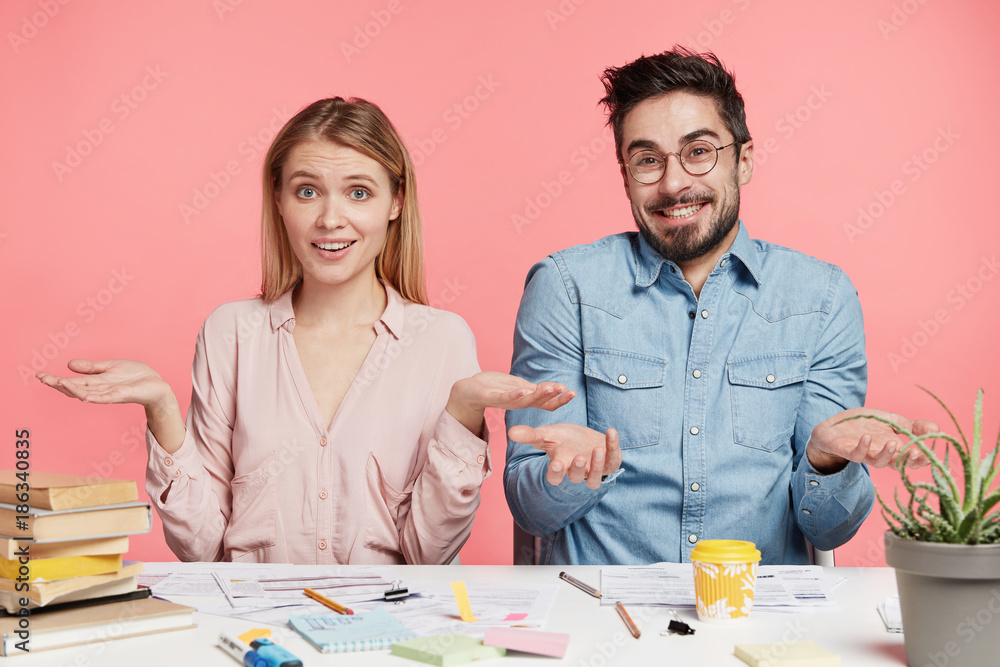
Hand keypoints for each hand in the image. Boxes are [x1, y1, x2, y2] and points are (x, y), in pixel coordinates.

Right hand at [36, 359, 172, 407]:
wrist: (156, 385)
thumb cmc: (135, 376)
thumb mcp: (110, 367)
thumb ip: (91, 368)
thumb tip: (70, 365)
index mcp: (96, 382)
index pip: (71, 381)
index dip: (55, 379)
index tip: (39, 375)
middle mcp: (99, 390)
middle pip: (74, 389)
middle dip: (57, 384)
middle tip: (42, 378)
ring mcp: (109, 394)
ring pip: (86, 394)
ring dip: (72, 389)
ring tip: (58, 383)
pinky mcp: (122, 395)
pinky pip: (105, 398)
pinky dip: (95, 397)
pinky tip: (84, 396)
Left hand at [446, 372, 575, 434]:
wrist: (467, 391)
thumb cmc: (494, 387)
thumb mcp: (518, 386)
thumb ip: (534, 389)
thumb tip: (557, 387)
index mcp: (524, 400)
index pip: (545, 401)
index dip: (559, 399)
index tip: (573, 393)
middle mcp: (517, 404)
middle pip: (538, 402)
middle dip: (553, 397)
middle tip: (566, 391)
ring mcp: (504, 401)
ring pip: (524, 400)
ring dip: (538, 395)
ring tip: (551, 388)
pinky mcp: (490, 396)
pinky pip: (504, 397)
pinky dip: (514, 395)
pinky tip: (523, 391)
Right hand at [508, 423, 620, 488]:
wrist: (586, 438)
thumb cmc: (564, 439)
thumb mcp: (547, 434)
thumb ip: (530, 435)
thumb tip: (511, 432)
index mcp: (561, 467)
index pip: (555, 477)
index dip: (556, 473)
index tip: (556, 463)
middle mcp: (577, 472)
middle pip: (576, 478)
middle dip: (577, 469)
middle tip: (579, 457)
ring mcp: (595, 470)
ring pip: (595, 478)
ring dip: (597, 465)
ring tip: (597, 448)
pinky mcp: (610, 462)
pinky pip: (614, 459)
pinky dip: (614, 446)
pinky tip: (611, 432)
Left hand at [807, 407, 938, 472]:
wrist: (833, 427)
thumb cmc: (864, 425)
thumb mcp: (891, 421)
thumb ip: (912, 426)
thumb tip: (937, 428)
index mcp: (893, 448)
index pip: (910, 458)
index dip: (920, 459)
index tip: (930, 455)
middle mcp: (880, 453)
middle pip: (897, 463)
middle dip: (908, 460)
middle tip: (918, 453)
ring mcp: (863, 453)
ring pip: (877, 461)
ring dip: (886, 454)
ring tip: (893, 442)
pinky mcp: (846, 450)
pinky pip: (855, 453)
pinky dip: (862, 447)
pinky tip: (866, 437)